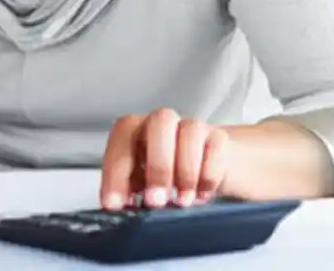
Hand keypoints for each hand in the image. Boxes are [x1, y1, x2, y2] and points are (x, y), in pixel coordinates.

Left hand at [100, 108, 231, 210]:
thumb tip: (119, 209)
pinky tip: (201, 195)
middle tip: (156, 201)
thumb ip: (129, 190)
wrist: (209, 166)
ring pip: (191, 130)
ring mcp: (192, 127)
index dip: (116, 170)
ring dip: (186, 170)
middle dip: (158, 165)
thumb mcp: (141, 182)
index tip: (114, 203)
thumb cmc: (166, 174)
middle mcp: (162, 122)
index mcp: (135, 129)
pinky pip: (217, 147)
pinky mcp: (219, 139)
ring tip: (181, 201)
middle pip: (159, 123)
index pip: (121, 138)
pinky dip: (209, 174)